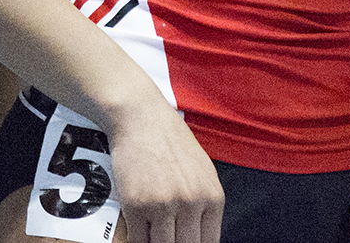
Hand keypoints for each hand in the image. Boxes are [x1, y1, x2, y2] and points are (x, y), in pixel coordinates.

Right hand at [105, 100, 223, 242]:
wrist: (142, 118)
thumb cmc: (171, 142)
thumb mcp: (202, 172)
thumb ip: (204, 205)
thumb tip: (201, 236)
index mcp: (213, 197)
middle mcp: (191, 203)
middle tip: (167, 238)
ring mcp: (163, 206)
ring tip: (153, 235)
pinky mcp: (136, 206)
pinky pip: (138, 240)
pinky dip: (137, 241)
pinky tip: (139, 232)